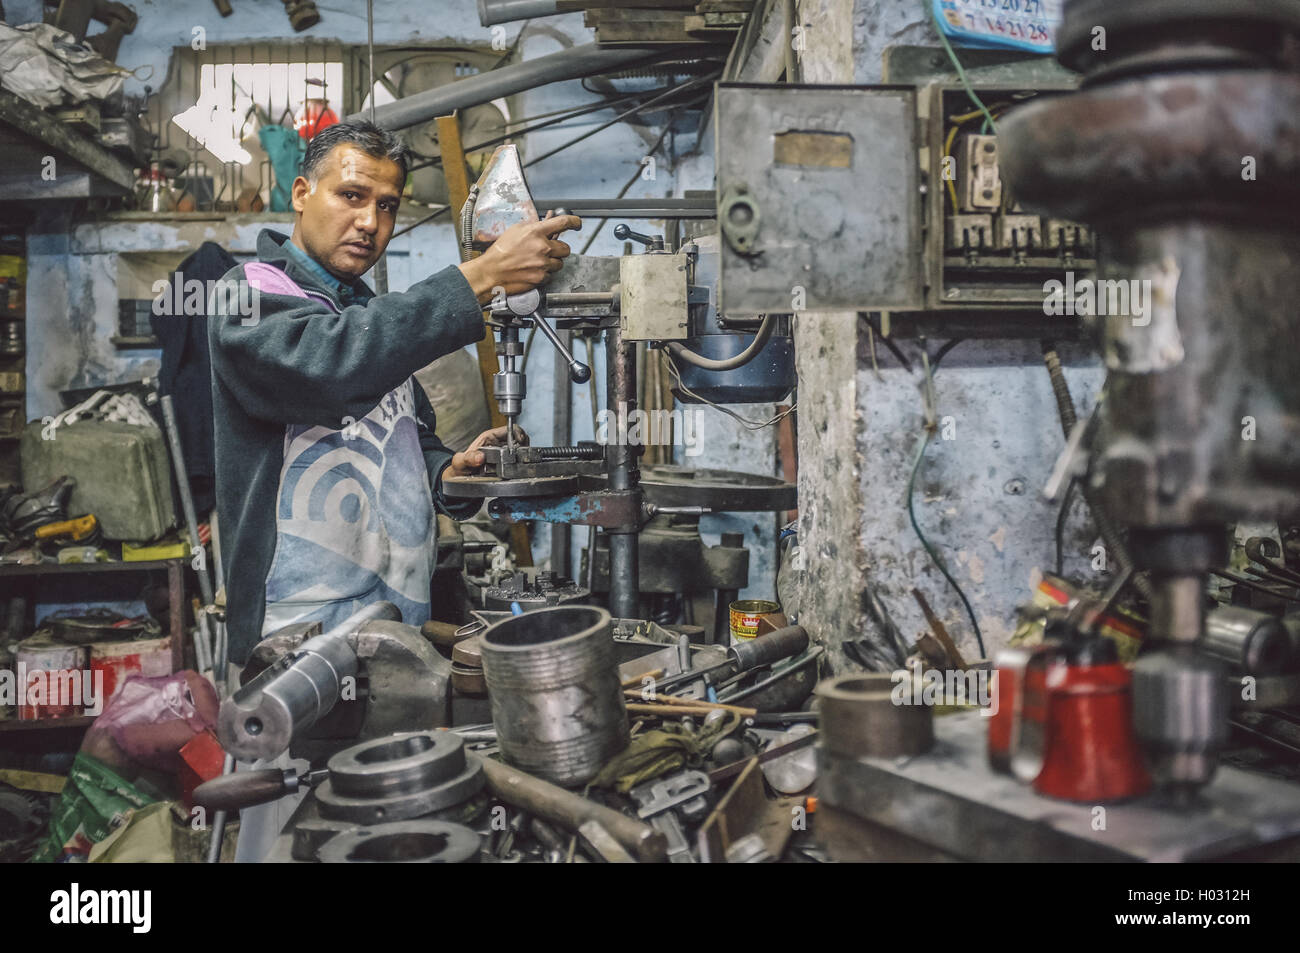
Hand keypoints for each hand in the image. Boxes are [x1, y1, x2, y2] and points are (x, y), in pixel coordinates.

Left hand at [441, 424, 529, 479]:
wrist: (462, 477)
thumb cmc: (461, 466)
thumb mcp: (461, 462)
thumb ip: (468, 458)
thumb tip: (480, 457)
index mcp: (489, 437)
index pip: (509, 428)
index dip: (517, 432)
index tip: (521, 441)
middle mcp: (498, 443)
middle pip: (518, 438)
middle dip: (523, 444)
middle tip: (521, 453)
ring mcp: (504, 453)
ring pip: (520, 448)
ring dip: (523, 453)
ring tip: (520, 460)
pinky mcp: (507, 462)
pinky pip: (518, 459)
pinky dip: (521, 462)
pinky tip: (517, 467)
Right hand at [458, 213, 581, 302]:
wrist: (491, 272)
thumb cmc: (500, 252)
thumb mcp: (515, 231)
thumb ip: (533, 226)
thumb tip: (547, 221)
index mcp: (536, 232)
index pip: (563, 223)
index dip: (574, 222)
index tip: (577, 223)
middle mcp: (542, 247)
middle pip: (565, 248)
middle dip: (558, 250)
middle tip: (548, 251)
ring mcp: (543, 264)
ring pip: (560, 263)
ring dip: (552, 263)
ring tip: (537, 262)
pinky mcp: (541, 278)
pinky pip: (550, 276)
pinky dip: (544, 274)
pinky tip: (533, 271)